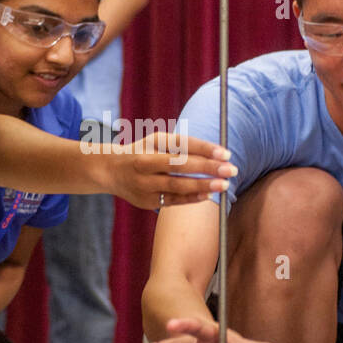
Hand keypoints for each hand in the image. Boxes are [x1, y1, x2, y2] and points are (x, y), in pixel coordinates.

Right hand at [92, 132, 236, 210]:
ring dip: (202, 186)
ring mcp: (144, 184)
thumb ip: (183, 146)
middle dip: (208, 168)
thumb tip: (217, 155)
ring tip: (223, 185)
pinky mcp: (146, 201)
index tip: (226, 153)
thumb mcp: (158, 141)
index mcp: (151, 144)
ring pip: (177, 186)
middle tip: (231, 169)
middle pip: (180, 166)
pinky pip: (173, 201)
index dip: (205, 149)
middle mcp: (145, 163)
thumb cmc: (143, 152)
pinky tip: (208, 196)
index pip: (182, 144)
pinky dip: (191, 199)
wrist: (110, 171)